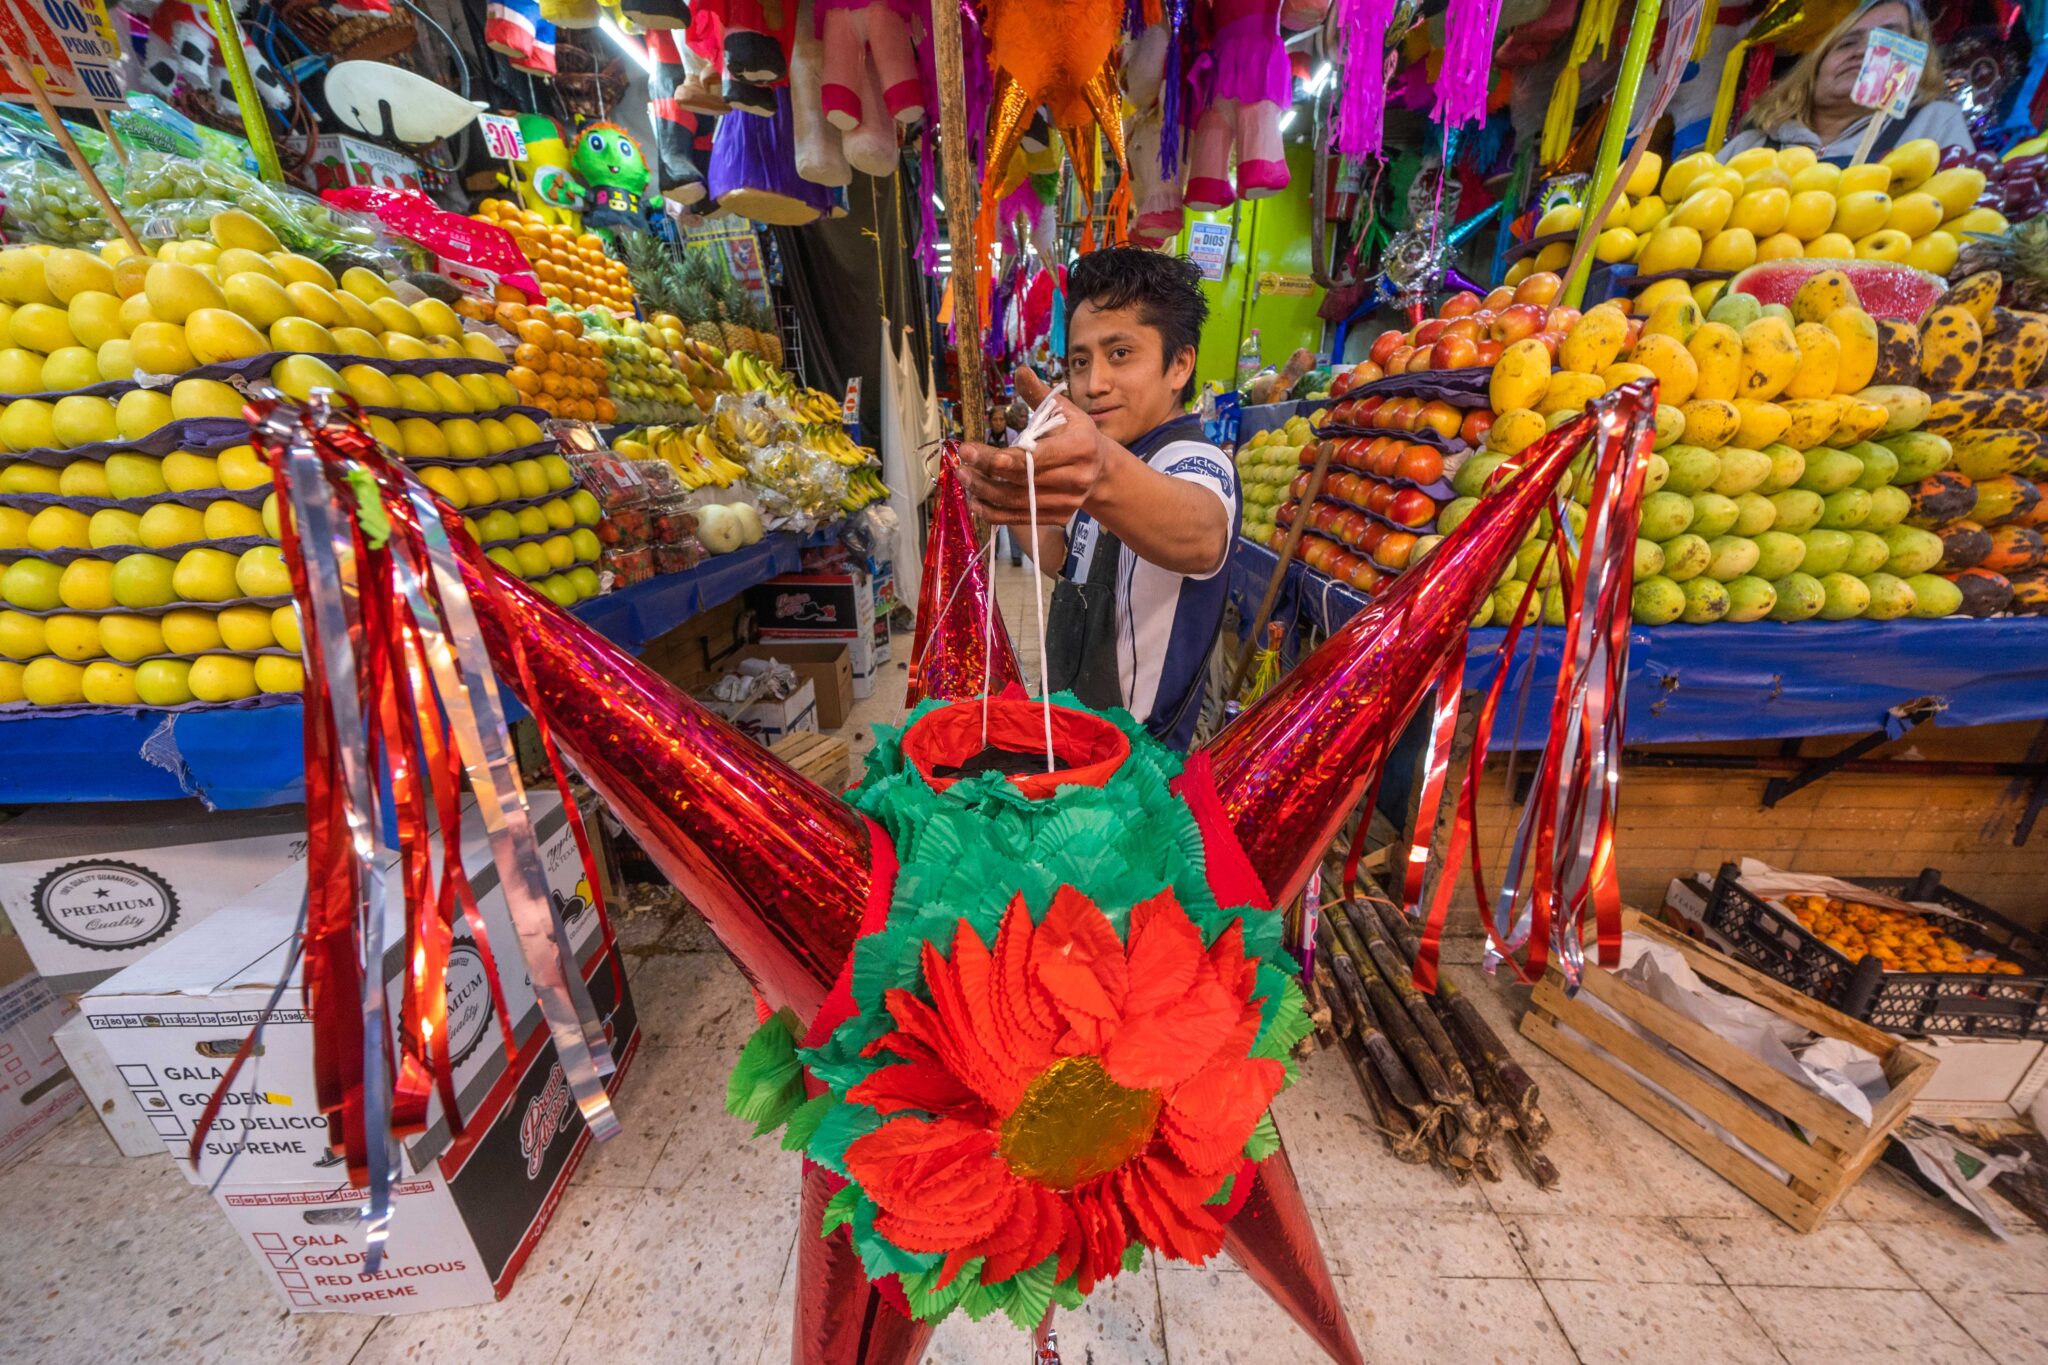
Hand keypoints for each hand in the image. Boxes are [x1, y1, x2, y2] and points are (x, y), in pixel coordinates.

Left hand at [958, 367, 1108, 525]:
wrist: (1100, 469)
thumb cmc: (1076, 434)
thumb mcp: (1064, 410)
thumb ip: (1039, 394)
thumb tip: (1021, 371)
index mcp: (1080, 446)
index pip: (1036, 456)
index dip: (1004, 458)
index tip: (971, 450)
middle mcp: (1077, 478)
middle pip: (1022, 478)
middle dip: (986, 470)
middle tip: (961, 460)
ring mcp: (1068, 501)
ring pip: (1017, 501)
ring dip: (984, 491)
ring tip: (963, 477)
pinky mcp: (1058, 517)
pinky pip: (1020, 518)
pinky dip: (994, 512)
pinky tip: (975, 500)